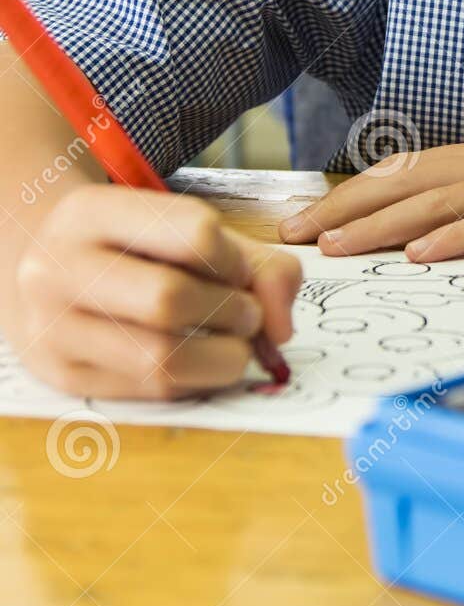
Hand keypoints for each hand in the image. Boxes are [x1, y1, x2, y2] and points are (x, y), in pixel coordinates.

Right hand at [6, 186, 301, 399]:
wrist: (41, 271)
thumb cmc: (129, 249)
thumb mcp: (181, 230)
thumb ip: (253, 263)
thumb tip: (280, 326)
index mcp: (89, 213)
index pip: (192, 232)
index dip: (234, 259)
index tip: (238, 271)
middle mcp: (58, 268)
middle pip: (171, 299)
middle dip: (232, 313)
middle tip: (248, 316)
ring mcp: (53, 327)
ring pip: (160, 358)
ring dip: (223, 357)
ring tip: (233, 343)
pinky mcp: (64, 377)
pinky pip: (150, 392)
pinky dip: (196, 381)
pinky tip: (201, 362)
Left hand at [278, 113, 463, 260]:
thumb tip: (441, 225)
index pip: (400, 173)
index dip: (348, 194)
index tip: (305, 216)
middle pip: (402, 187)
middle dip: (342, 211)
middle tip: (291, 236)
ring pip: (435, 207)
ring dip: (380, 229)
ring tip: (334, 248)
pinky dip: (454, 242)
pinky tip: (420, 258)